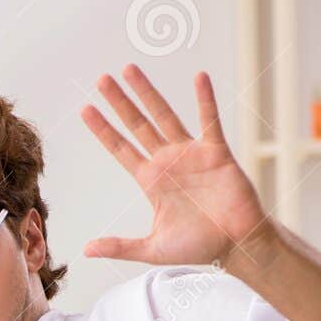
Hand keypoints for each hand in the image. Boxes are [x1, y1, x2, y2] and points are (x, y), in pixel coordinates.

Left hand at [81, 65, 268, 267]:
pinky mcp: (216, 153)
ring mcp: (190, 154)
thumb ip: (119, 246)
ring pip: (164, 116)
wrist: (235, 245)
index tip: (85, 110)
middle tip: (101, 80)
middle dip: (119, 102)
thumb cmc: (198, 246)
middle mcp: (167, 161)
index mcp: (150, 180)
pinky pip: (210, 122)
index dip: (103, 130)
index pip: (120, 149)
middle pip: (137, 125)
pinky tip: (198, 77)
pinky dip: (205, 99)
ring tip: (129, 70)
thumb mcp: (152, 248)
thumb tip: (86, 251)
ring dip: (147, 93)